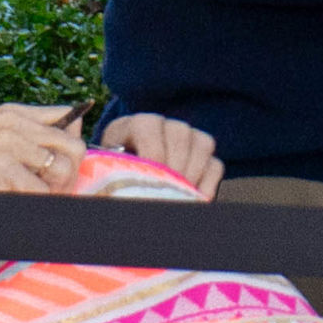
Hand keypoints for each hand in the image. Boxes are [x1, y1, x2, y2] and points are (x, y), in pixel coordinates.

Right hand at [0, 102, 87, 197]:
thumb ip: (33, 138)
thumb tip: (78, 131)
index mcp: (10, 113)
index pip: (68, 116)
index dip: (72, 146)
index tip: (61, 168)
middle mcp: (9, 121)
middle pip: (73, 144)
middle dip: (68, 175)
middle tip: (51, 193)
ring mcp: (4, 142)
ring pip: (62, 168)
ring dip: (53, 192)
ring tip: (32, 199)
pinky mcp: (0, 166)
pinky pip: (41, 191)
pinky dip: (33, 204)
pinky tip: (14, 202)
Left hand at [99, 111, 220, 196]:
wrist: (126, 175)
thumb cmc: (113, 174)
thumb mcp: (107, 168)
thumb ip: (112, 170)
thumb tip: (118, 184)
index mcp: (134, 123)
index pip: (149, 125)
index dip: (152, 153)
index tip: (150, 178)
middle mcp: (164, 123)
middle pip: (180, 133)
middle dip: (175, 166)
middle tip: (167, 189)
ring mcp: (188, 135)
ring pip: (202, 144)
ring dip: (192, 173)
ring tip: (179, 193)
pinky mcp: (203, 154)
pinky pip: (216, 164)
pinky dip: (208, 184)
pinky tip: (195, 198)